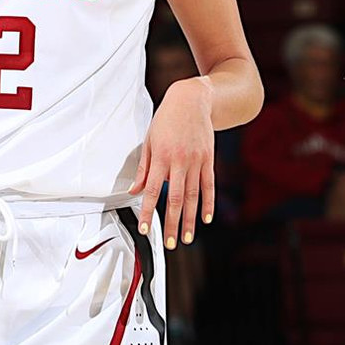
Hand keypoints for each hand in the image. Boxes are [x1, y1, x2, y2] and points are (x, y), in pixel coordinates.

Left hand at [131, 78, 215, 248]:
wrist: (192, 100)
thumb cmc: (166, 119)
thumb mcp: (149, 140)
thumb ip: (143, 167)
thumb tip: (135, 190)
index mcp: (160, 157)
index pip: (152, 191)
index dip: (149, 211)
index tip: (145, 229)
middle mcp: (179, 161)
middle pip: (175, 199)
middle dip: (172, 224)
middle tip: (170, 244)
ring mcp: (196, 161)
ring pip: (193, 196)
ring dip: (191, 220)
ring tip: (187, 238)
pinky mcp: (209, 159)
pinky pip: (209, 185)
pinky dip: (208, 203)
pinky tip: (206, 218)